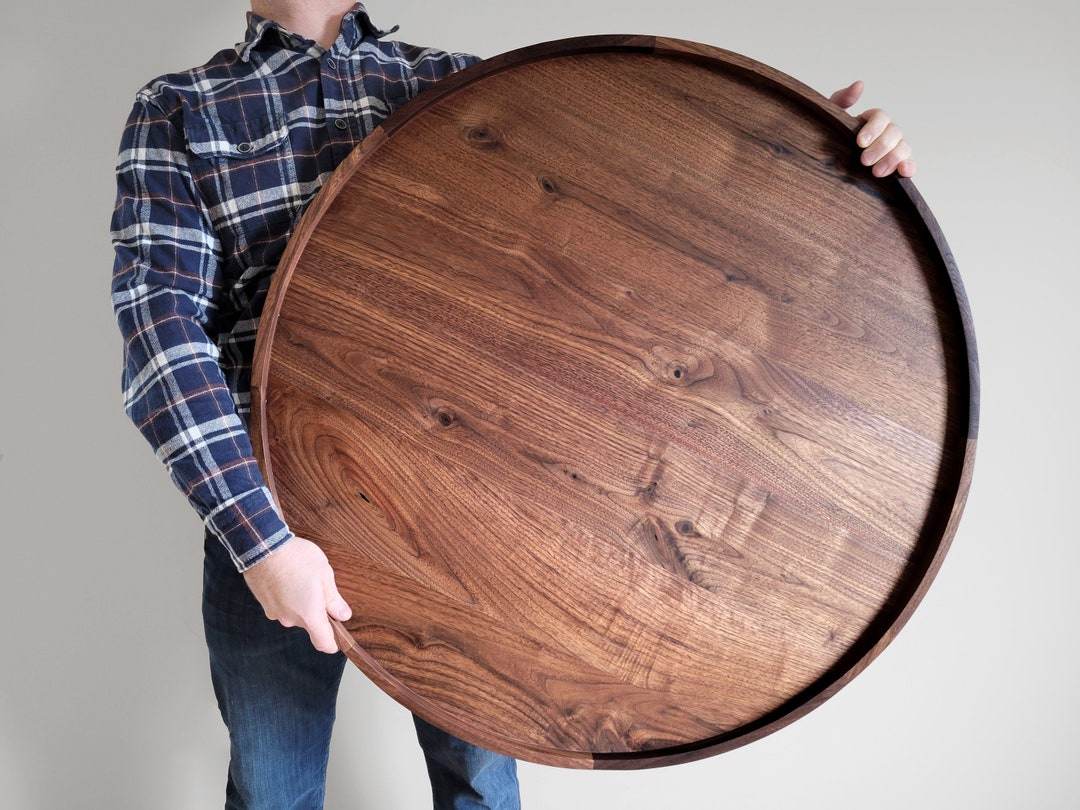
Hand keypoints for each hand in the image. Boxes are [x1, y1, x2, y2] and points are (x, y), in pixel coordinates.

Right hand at [242, 536, 352, 652]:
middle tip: (320, 588)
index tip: (339, 635)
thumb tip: (343, 615)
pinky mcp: (265, 605)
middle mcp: (290, 619)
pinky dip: (288, 598)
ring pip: (295, 614)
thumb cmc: (296, 559)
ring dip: (301, 603)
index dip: (334, 642)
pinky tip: (289, 580)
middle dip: (317, 611)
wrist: (263, 547)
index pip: (323, 643)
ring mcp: (275, 613)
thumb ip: (334, 600)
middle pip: (310, 625)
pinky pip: (282, 607)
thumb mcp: (325, 575)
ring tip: (302, 579)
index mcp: (309, 615)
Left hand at [829, 80, 915, 177]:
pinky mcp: (895, 167)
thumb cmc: (828, 138)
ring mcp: (892, 151)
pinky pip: (908, 165)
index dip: (873, 128)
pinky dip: (909, 167)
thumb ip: (842, 100)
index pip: (881, 117)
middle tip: (865, 161)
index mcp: (871, 121)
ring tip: (876, 173)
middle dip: (881, 147)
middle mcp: (885, 134)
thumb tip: (859, 85)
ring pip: (903, 148)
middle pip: (894, 133)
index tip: (860, 142)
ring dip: (893, 159)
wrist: (825, 167)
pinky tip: (904, 172)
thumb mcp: (830, 119)